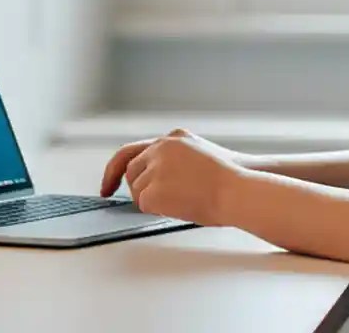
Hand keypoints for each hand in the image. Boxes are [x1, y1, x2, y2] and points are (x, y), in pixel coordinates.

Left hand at [99, 129, 249, 226]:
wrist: (239, 190)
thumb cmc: (231, 179)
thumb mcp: (201, 155)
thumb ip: (177, 160)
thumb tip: (160, 180)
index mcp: (174, 138)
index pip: (135, 150)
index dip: (117, 168)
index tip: (108, 183)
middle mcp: (162, 147)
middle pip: (131, 170)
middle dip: (134, 188)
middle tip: (146, 201)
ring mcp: (156, 167)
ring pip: (137, 189)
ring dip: (153, 200)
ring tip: (182, 201)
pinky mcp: (153, 188)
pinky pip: (144, 204)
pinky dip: (158, 210)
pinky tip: (179, 207)